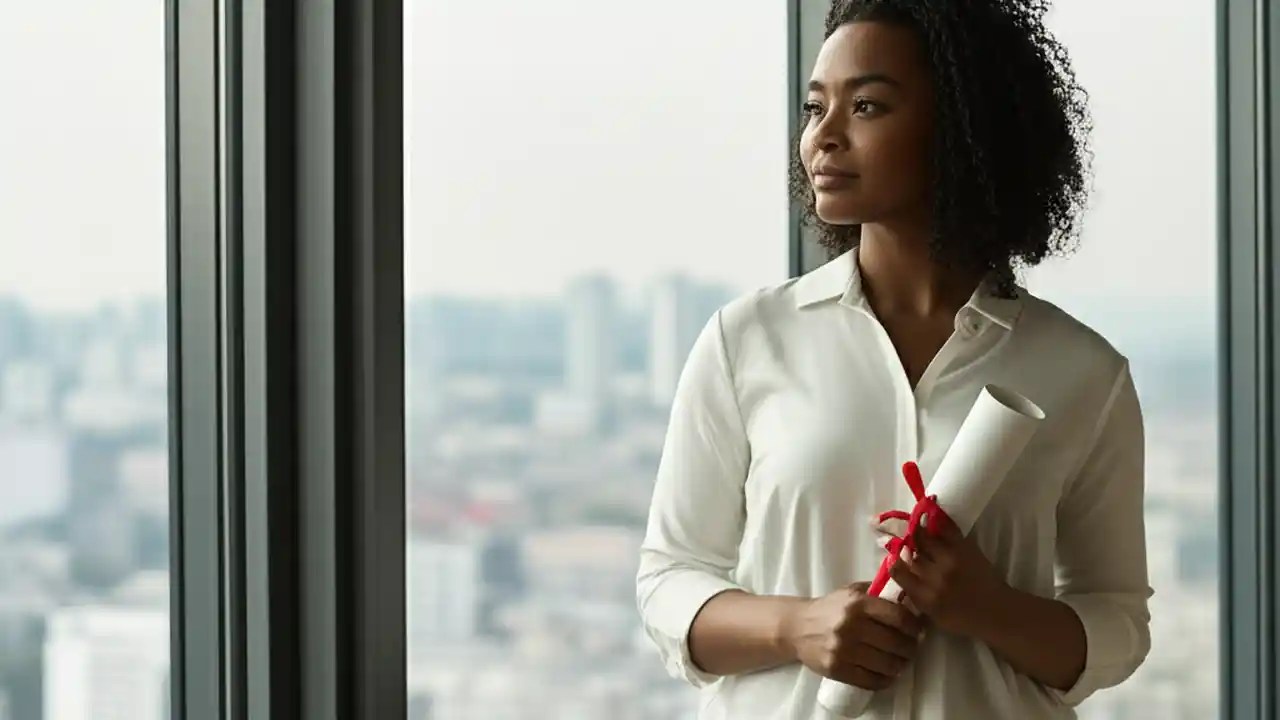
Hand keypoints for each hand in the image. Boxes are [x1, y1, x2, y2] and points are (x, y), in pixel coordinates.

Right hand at [782, 581, 925, 690]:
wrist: (797, 627)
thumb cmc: (830, 608)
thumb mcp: (852, 592)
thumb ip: (878, 593)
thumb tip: (910, 598)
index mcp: (858, 604)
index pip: (899, 618)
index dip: (914, 626)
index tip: (918, 630)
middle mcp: (851, 626)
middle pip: (896, 643)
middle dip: (910, 648)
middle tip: (912, 648)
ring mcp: (843, 650)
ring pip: (887, 664)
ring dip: (900, 665)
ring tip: (901, 661)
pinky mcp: (837, 669)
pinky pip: (871, 680)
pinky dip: (885, 680)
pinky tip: (887, 674)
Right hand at [883, 512, 1009, 638]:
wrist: (996, 611)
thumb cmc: (964, 619)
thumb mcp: (934, 616)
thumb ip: (916, 597)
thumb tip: (901, 575)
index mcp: (925, 597)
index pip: (898, 571)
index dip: (893, 561)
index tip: (893, 556)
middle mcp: (935, 577)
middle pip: (911, 552)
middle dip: (904, 543)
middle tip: (900, 537)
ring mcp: (950, 561)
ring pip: (924, 538)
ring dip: (917, 531)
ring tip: (914, 525)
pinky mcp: (965, 549)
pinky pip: (947, 528)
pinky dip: (938, 520)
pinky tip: (932, 515)